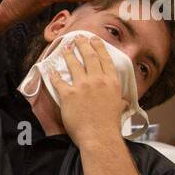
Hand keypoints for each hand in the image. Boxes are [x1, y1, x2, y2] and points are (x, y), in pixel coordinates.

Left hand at [50, 36, 125, 150]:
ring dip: (68, 54)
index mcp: (111, 82)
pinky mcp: (68, 95)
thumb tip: (123, 101)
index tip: (94, 39)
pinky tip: (50, 69)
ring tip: (64, 48)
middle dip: (83, 45)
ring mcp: (82, 86)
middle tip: (78, 38)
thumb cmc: (110, 124)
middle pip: (89, 57)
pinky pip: (59, 81)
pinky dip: (54, 74)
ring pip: (73, 65)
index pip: (105, 59)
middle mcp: (97, 80)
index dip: (98, 47)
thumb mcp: (119, 107)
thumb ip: (119, 100)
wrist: (99, 136)